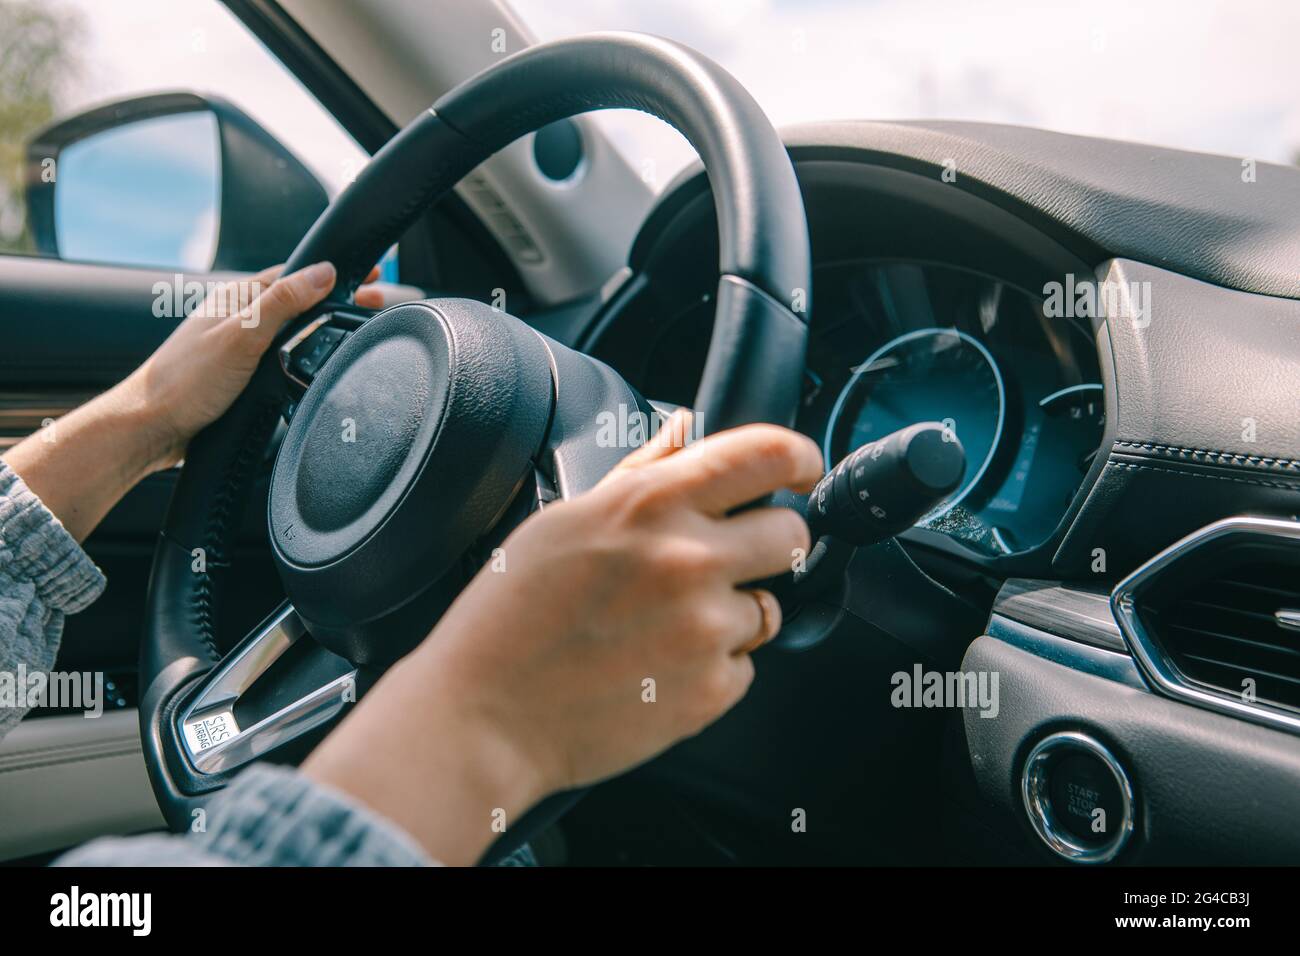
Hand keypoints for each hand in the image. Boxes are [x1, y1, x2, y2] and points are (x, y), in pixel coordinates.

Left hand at [124, 261, 382, 469]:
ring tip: (352, 328)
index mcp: (239, 298)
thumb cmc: (185, 382)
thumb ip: (283, 302)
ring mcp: (239, 346)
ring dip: (320, 324)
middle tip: (372, 305)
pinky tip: (314, 365)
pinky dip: (303, 353)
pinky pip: (280, 354)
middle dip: (336, 298)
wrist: (150, 426)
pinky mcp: (239, 374)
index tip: (370, 277)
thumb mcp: (242, 336)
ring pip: (290, 328)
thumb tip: (323, 272)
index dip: (335, 274)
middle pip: (298, 300)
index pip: (298, 275)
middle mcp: (239, 317)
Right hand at [302, 411, 821, 863]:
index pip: (768, 453)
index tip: (800, 471)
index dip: (798, 458)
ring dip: (734, 613)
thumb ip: (640, 471)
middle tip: (724, 560)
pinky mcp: (710, 691)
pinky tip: (656, 666)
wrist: (484, 716)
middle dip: (767, 543)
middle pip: (791, 533)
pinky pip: (744, 666)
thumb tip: (685, 429)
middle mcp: (688, 560)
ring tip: (665, 626)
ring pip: (769, 607)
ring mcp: (705, 629)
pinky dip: (712, 667)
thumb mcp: (565, 520)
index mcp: (650, 505)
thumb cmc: (509, 617)